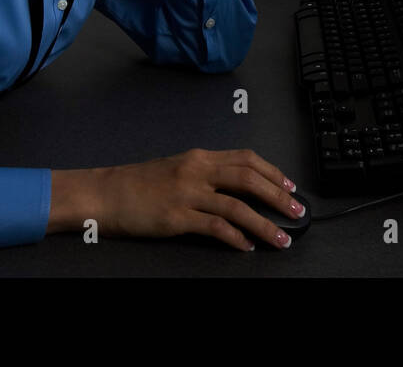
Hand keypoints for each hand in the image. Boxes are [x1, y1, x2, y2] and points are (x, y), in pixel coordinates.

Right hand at [49, 148, 302, 250]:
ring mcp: (187, 193)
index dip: (273, 173)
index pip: (246, 159)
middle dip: (278, 196)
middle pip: (249, 179)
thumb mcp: (176, 168)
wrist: (104, 193)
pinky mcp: (177, 217)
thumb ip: (205, 174)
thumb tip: (237, 188)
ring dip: (265, 224)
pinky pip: (215, 227)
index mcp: (199, 157)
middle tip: (298, 211)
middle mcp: (197, 171)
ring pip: (238, 206)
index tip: (290, 186)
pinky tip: (247, 247)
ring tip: (281, 238)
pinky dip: (236, 237)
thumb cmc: (138, 183)